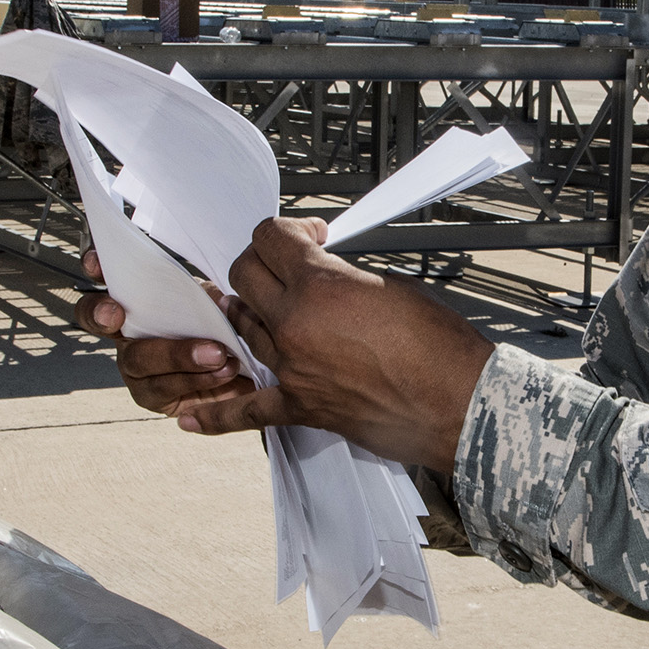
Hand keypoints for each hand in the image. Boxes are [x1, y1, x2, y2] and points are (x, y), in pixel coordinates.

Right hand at [74, 248, 257, 418]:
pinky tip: (222, 372)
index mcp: (137, 302)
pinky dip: (196, 379)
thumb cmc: (219, 332)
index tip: (95, 262)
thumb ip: (211, 299)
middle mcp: (125, 333)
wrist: (239, 376)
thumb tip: (214, 300)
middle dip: (100, 313)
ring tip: (217, 354)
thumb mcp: (218, 306)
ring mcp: (133, 367)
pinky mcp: (149, 397)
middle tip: (114, 314)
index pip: (108, 278)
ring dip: (178, 354)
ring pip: (138, 359)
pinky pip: (163, 388)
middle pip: (96, 319)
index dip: (94, 267)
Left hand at [187, 218, 495, 472]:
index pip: (269, 239)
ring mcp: (292, 368)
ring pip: (242, 328)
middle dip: (262, 262)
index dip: (286, 231)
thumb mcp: (389, 285)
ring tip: (268, 309)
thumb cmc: (439, 346)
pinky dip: (216, 415)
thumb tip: (324, 273)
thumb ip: (342, 275)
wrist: (460, 404)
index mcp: (319, 286)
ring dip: (251, 313)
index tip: (308, 239)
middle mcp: (294, 325)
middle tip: (288, 266)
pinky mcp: (301, 407)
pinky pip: (246, 411)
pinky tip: (188, 417)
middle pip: (244, 277)